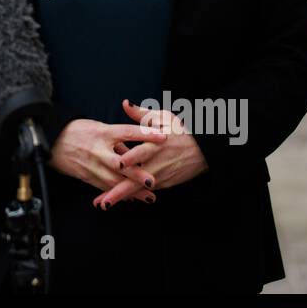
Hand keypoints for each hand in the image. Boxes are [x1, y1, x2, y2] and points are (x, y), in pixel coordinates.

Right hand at [47, 116, 167, 198]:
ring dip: (131, 190)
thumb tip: (136, 147)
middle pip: (120, 163)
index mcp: (103, 132)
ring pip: (113, 180)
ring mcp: (91, 164)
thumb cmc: (78, 130)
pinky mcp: (86, 176)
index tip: (163, 138)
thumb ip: (118, 138)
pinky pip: (104, 186)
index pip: (128, 132)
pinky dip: (117, 193)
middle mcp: (98, 149)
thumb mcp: (98, 127)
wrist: (51, 139)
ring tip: (149, 197)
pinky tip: (130, 198)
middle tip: (153, 181)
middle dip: (137, 174)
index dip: (145, 134)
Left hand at [91, 99, 208, 208]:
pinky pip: (144, 191)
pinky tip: (115, 199)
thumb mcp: (163, 118)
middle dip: (118, 191)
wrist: (203, 151)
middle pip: (136, 180)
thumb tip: (124, 103)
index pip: (142, 152)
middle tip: (102, 201)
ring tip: (103, 204)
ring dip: (120, 197)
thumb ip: (141, 114)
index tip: (118, 164)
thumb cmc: (181, 131)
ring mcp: (159, 176)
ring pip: (137, 189)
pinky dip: (130, 196)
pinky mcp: (163, 184)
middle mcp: (156, 163)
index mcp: (155, 144)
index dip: (131, 159)